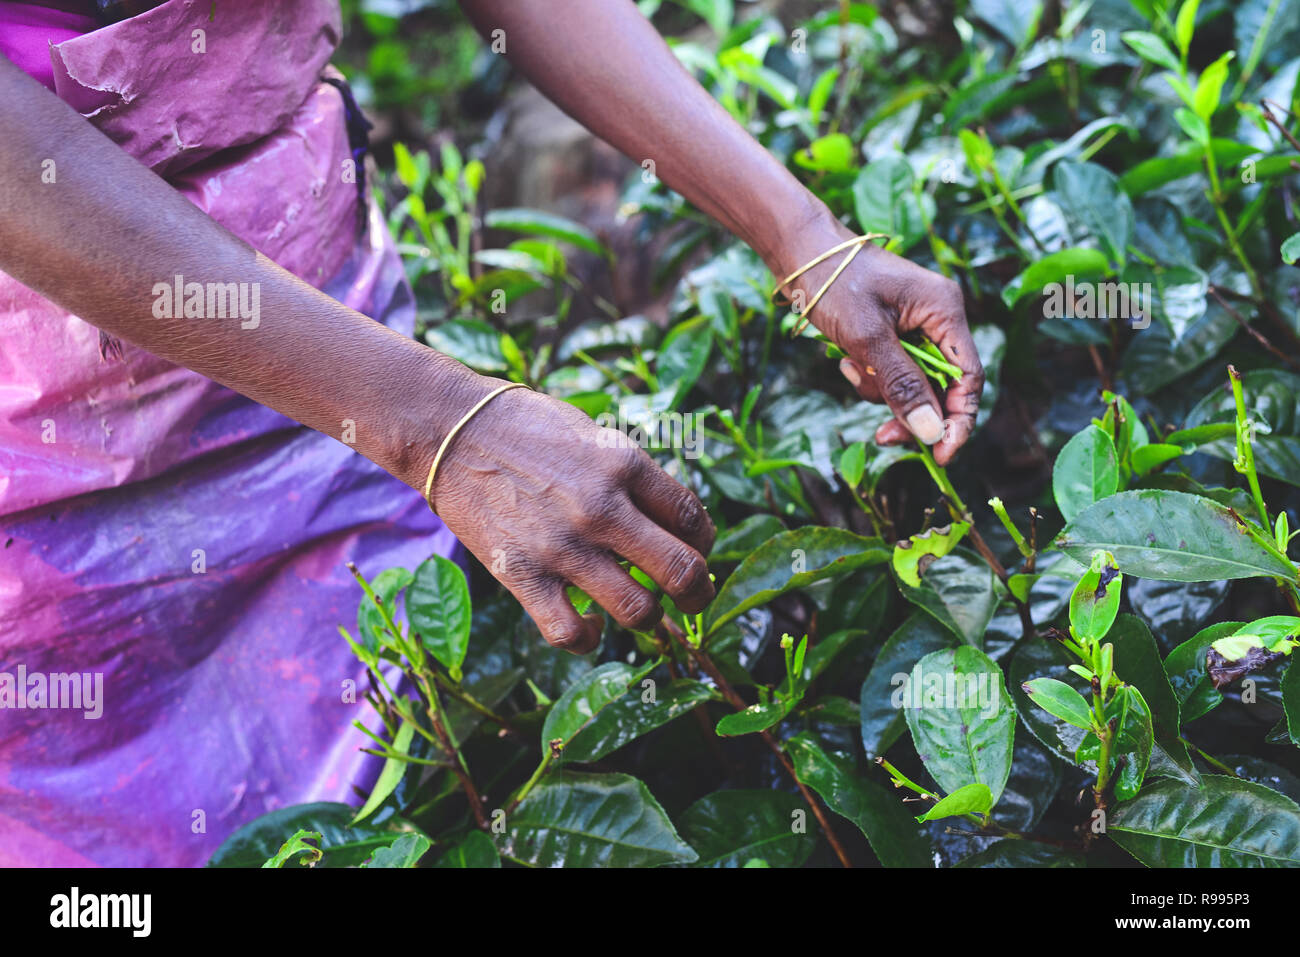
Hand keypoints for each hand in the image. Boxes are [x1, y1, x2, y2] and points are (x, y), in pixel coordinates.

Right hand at [426, 382, 715, 652]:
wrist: (449, 430)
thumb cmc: (526, 427)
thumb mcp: (594, 436)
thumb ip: (634, 477)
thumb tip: (671, 523)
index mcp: (624, 464)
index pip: (693, 519)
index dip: (705, 543)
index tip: (695, 550)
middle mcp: (601, 508)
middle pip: (683, 572)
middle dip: (698, 593)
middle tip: (694, 598)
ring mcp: (562, 546)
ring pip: (638, 611)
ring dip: (649, 617)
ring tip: (640, 609)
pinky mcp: (521, 575)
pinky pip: (570, 633)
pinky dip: (588, 638)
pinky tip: (589, 623)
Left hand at [777, 215, 984, 466]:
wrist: (800, 253)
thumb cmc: (836, 284)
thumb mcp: (867, 338)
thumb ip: (902, 385)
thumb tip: (931, 432)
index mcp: (945, 312)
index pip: (968, 378)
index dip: (958, 420)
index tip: (940, 455)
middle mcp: (938, 320)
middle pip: (940, 387)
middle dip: (909, 409)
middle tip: (882, 436)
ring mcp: (915, 327)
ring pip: (911, 384)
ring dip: (880, 389)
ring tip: (849, 366)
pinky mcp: (892, 335)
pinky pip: (890, 372)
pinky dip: (869, 376)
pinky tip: (845, 360)